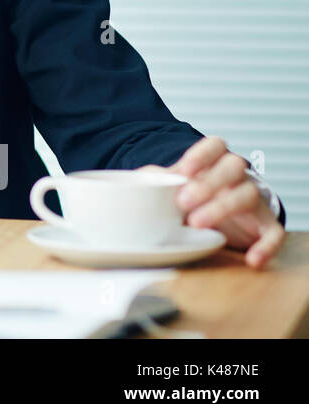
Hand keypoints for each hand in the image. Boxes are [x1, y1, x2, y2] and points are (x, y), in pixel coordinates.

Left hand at [138, 136, 284, 268]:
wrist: (221, 222)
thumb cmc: (192, 199)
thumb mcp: (171, 189)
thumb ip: (155, 181)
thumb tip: (130, 183)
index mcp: (213, 163)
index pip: (216, 145)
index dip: (202, 154)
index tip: (185, 170)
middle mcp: (237, 177)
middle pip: (233, 166)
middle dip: (209, 182)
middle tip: (183, 201)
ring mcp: (253, 201)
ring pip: (248, 195)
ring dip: (224, 207)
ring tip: (198, 224)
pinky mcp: (265, 227)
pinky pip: (274, 233)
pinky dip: (266, 246)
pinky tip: (252, 258)